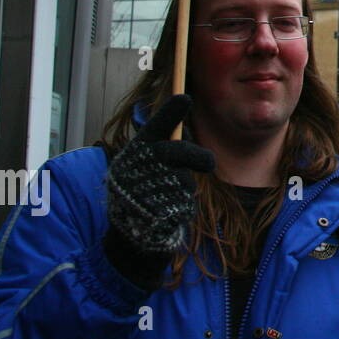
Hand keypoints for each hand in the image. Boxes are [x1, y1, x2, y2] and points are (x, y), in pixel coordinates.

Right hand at [104, 95, 215, 289]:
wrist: (129, 240)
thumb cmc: (141, 195)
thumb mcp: (143, 168)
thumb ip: (162, 148)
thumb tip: (184, 126)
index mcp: (133, 154)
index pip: (154, 128)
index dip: (169, 113)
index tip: (184, 98)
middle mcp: (135, 170)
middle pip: (175, 154)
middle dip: (197, 157)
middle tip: (210, 163)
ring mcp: (143, 193)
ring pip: (183, 181)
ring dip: (183, 190)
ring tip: (165, 199)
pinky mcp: (155, 215)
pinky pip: (182, 204)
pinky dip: (181, 209)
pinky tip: (165, 215)